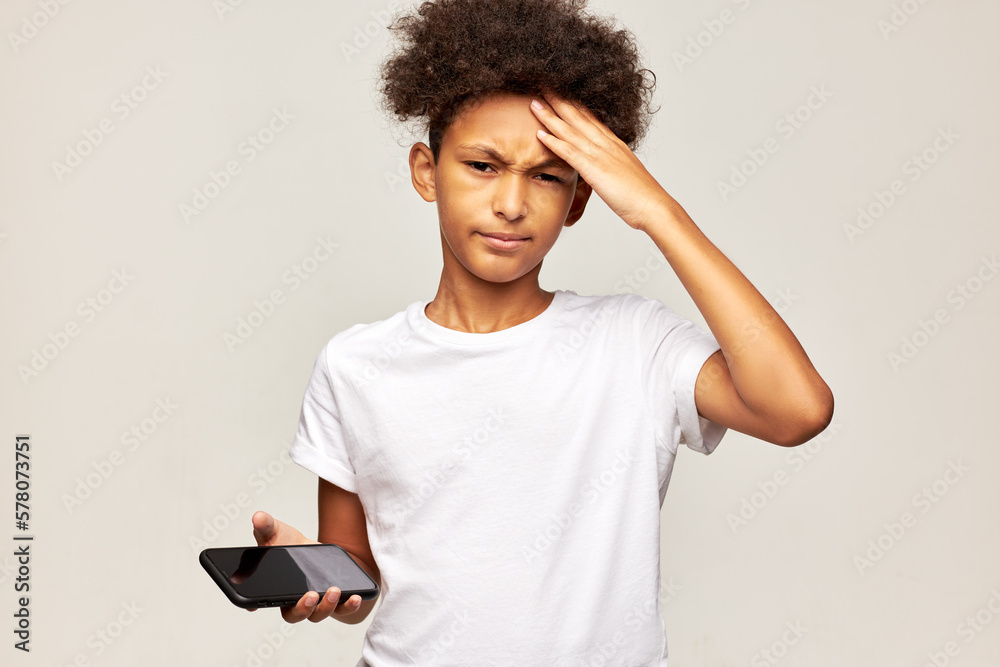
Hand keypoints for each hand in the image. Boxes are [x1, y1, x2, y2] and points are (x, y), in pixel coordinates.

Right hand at [245, 510, 365, 622]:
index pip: (261, 602)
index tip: (254, 607)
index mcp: (274, 587)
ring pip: (318, 614)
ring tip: (334, 591)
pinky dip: (348, 607)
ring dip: (326, 607)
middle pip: (294, 615)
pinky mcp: (334, 601)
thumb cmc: (289, 545)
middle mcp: (293, 601)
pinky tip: (355, 597)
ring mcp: (315, 603)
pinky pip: (341, 610)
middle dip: (303, 608)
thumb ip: (266, 526)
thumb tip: (258, 517)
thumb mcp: (277, 532)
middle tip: (310, 595)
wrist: (313, 551)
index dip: (255, 606)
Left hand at [529, 90, 672, 230]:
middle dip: (560, 101)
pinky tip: (539, 133)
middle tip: (544, 86)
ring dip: (551, 116)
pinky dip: (554, 141)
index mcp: (615, 144)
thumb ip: (612, 168)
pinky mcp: (594, 168)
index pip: (591, 119)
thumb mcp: (625, 175)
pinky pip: (569, 152)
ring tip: (534, 103)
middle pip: (579, 117)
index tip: (562, 94)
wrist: (653, 205)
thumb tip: (604, 171)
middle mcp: (607, 144)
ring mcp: (600, 154)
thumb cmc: (641, 196)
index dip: (574, 105)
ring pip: (570, 130)